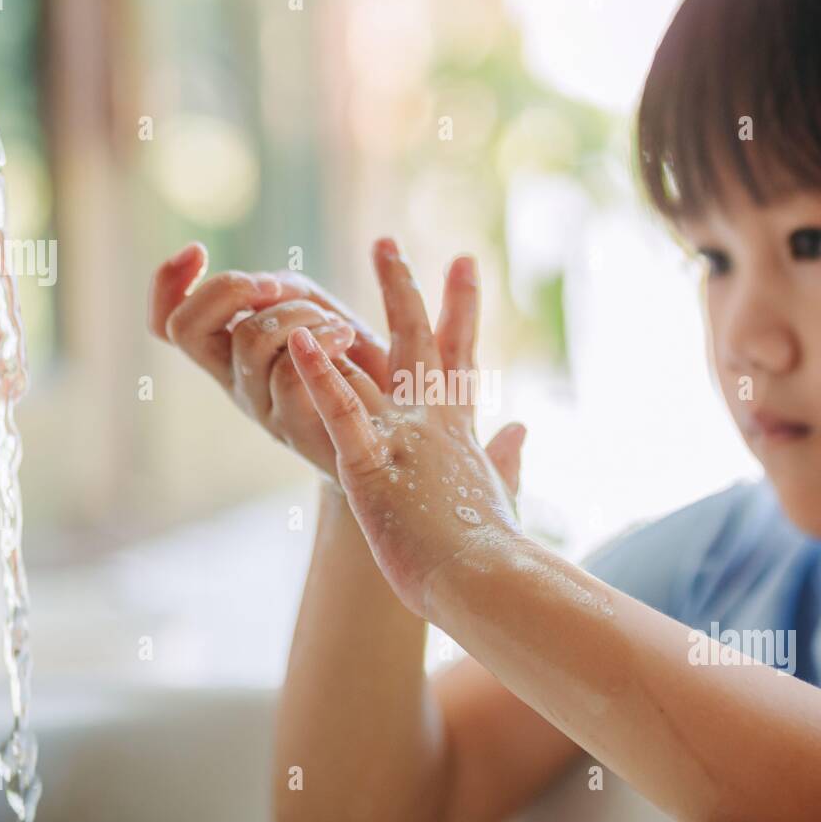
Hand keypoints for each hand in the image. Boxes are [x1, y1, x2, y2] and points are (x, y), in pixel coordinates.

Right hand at [147, 243, 388, 479]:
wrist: (398, 426)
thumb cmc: (355, 364)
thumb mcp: (314, 312)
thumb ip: (281, 292)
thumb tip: (265, 285)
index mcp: (230, 354)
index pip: (168, 324)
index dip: (166, 285)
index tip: (197, 251)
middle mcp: (236, 382)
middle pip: (186, 329)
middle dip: (230, 288)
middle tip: (275, 286)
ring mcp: (262, 407)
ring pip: (249, 338)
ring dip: (298, 311)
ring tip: (337, 323)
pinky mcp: (297, 425)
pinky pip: (288, 373)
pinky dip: (322, 338)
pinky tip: (347, 336)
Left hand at [286, 238, 528, 617]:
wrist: (487, 579)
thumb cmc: (494, 548)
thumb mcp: (503, 491)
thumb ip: (509, 455)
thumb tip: (521, 428)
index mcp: (459, 429)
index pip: (461, 354)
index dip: (459, 305)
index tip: (460, 261)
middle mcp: (433, 421)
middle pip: (418, 339)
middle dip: (400, 288)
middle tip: (382, 242)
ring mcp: (403, 439)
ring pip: (368, 367)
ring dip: (336, 323)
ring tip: (304, 285)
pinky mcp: (373, 465)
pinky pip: (342, 413)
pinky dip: (320, 377)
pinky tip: (299, 343)